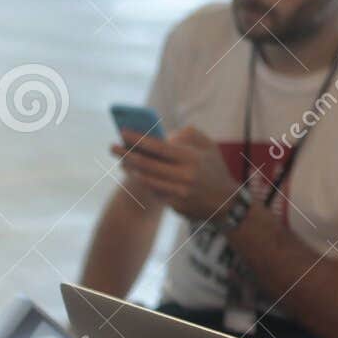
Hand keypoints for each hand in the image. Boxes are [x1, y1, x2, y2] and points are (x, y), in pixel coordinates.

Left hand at [112, 126, 239, 223]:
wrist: (225, 202)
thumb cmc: (213, 168)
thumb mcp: (208, 146)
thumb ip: (187, 135)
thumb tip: (163, 135)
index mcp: (192, 157)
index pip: (159, 147)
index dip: (138, 140)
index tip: (122, 132)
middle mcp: (184, 175)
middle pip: (147, 164)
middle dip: (126, 154)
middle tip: (112, 146)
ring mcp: (178, 192)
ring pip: (147, 179)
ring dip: (131, 169)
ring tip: (121, 160)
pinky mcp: (174, 205)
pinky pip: (153, 191)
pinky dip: (142, 181)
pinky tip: (133, 173)